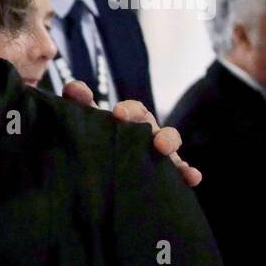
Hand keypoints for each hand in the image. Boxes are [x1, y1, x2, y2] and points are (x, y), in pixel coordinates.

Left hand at [62, 81, 201, 187]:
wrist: (104, 177)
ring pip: (170, 143)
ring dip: (169, 141)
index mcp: (129, 120)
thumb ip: (80, 105)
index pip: (132, 110)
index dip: (127, 110)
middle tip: (136, 134)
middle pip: (151, 123)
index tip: (117, 114)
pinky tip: (192, 176)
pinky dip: (189, 173)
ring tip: (163, 147)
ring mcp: (161, 152)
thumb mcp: (86, 124)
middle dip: (146, 125)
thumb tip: (73, 87)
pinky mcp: (171, 174)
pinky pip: (184, 172)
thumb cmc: (98, 141)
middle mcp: (147, 132)